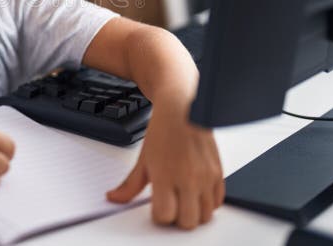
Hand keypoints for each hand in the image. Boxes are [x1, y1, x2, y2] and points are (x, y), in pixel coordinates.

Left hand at [106, 104, 224, 228]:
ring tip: (183, 199)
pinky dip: (207, 203)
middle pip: (187, 222)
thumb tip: (115, 198)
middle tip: (170, 205)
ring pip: (204, 216)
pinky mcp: (218, 173)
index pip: (164, 216)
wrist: (183, 110)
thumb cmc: (163, 131)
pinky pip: (217, 202)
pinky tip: (196, 193)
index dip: (159, 216)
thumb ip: (130, 185)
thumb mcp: (143, 159)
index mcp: (166, 177)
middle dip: (177, 219)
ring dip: (193, 213)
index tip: (156, 207)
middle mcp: (188, 179)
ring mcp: (205, 177)